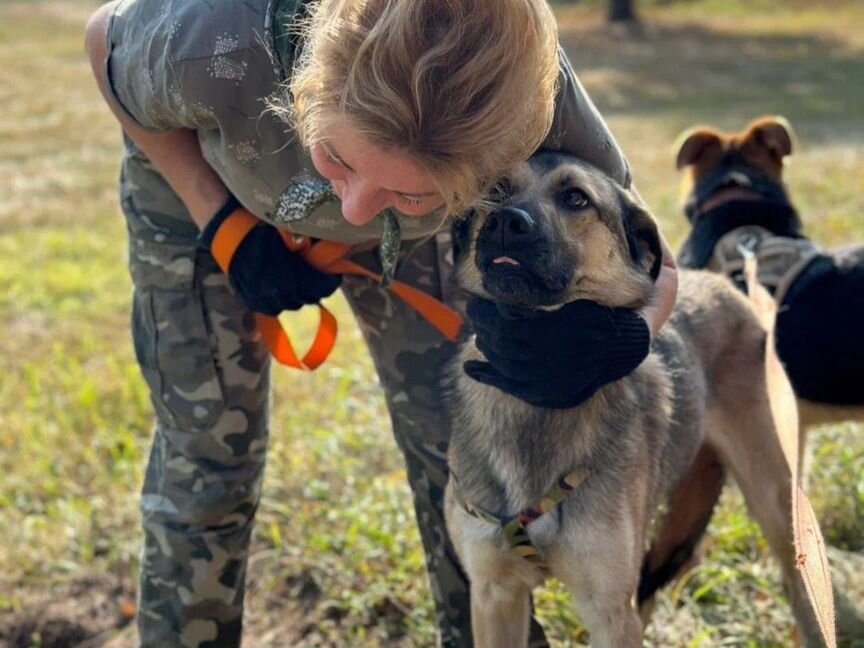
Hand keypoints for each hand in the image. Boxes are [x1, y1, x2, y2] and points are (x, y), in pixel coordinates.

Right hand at [199, 198, 341, 314]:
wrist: (229, 234)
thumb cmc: (264, 229)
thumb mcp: (291, 233)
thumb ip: (311, 248)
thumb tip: (335, 249)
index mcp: (293, 278)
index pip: (323, 288)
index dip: (330, 280)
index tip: (332, 272)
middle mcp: (279, 294)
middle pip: (309, 298)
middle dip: (315, 286)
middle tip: (316, 273)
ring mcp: (265, 300)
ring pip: (292, 304)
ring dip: (298, 294)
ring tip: (299, 279)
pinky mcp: (253, 302)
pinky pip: (274, 307)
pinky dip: (281, 298)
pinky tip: (282, 286)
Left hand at [463, 298, 649, 408]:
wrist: (623, 348)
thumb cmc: (595, 314)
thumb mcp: (569, 297)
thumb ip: (537, 293)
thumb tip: (501, 272)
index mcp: (550, 335)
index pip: (502, 326)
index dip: (484, 314)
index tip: (475, 302)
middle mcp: (545, 362)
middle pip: (500, 345)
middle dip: (482, 327)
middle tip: (473, 313)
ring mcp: (546, 383)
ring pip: (503, 365)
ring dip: (486, 348)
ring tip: (479, 332)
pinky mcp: (546, 395)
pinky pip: (509, 387)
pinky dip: (487, 376)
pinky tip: (470, 367)